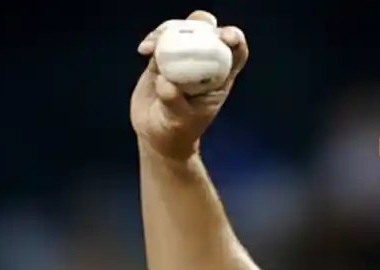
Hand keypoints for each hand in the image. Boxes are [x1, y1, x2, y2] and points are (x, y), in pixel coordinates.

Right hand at [130, 10, 248, 160]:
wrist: (157, 134)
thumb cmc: (177, 131)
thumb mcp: (178, 121)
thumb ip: (173, 102)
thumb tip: (166, 82)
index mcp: (219, 79)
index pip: (236, 54)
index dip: (235, 40)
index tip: (226, 38)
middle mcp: (204, 65)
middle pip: (210, 33)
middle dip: (201, 24)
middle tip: (188, 27)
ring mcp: (183, 60)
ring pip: (183, 32)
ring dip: (169, 30)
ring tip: (151, 47)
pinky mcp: (163, 59)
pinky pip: (160, 40)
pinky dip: (153, 39)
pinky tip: (143, 50)